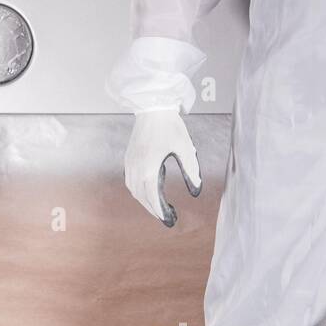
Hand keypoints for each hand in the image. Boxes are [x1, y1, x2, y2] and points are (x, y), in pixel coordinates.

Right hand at [124, 108, 201, 226]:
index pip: (152, 196)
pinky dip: (139, 190)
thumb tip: (196, 189)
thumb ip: (191, 170)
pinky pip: (130, 181)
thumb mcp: (185, 148)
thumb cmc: (170, 126)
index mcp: (149, 166)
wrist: (152, 106)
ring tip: (159, 207)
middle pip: (141, 196)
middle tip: (168, 217)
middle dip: (153, 209)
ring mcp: (130, 163)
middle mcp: (136, 167)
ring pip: (134, 190)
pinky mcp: (129, 158)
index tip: (169, 219)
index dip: (160, 210)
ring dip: (145, 201)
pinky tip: (149, 191)